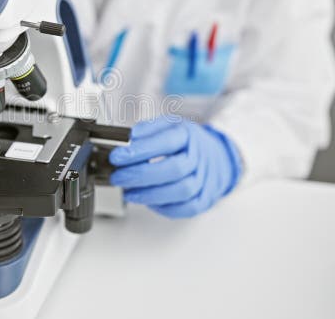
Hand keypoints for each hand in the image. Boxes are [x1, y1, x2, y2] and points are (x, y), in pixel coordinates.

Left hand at [109, 117, 241, 217]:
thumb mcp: (169, 126)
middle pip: (174, 169)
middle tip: (118, 177)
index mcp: (188, 136)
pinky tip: (148, 201)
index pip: (166, 142)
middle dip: (141, 175)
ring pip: (181, 191)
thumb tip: (129, 136)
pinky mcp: (205, 198)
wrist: (217, 156)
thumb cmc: (187, 143)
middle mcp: (199, 158)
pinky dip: (164, 207)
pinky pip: (187, 208)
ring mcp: (205, 179)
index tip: (117, 157)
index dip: (140, 151)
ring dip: (150, 194)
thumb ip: (149, 130)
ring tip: (128, 193)